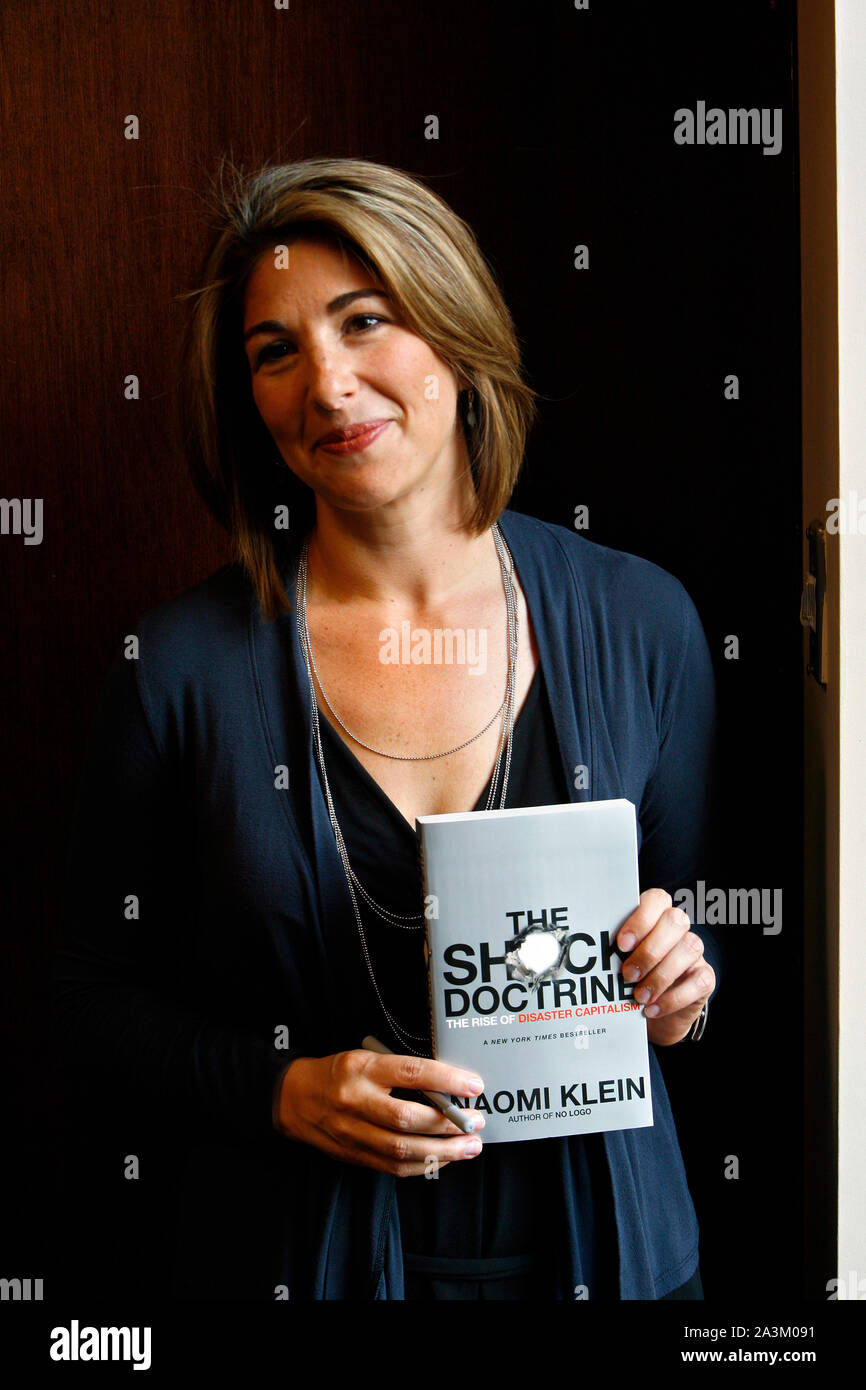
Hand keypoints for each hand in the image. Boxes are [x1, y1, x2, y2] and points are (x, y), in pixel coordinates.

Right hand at [274, 1050, 486, 1175]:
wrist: (294, 1098)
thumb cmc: (340, 1073)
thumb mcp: (367, 1059)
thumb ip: (400, 1073)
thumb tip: (447, 1087)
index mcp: (362, 1069)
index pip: (411, 1072)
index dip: (447, 1079)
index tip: (475, 1086)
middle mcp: (355, 1101)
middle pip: (408, 1119)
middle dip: (449, 1124)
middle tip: (476, 1121)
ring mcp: (352, 1132)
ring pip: (403, 1149)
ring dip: (444, 1151)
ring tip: (470, 1146)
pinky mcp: (353, 1155)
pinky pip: (393, 1167)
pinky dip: (424, 1165)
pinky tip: (444, 1159)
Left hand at [616, 888, 714, 1046]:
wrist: (652, 1014)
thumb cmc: (631, 978)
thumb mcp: (619, 961)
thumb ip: (612, 951)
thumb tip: (593, 952)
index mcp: (656, 916)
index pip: (657, 900)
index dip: (641, 919)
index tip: (622, 944)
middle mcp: (678, 929)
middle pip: (675, 922)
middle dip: (649, 950)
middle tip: (628, 974)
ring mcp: (694, 952)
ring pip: (689, 948)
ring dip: (660, 976)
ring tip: (639, 996)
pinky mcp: (705, 977)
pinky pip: (698, 982)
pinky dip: (673, 998)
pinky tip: (652, 1009)